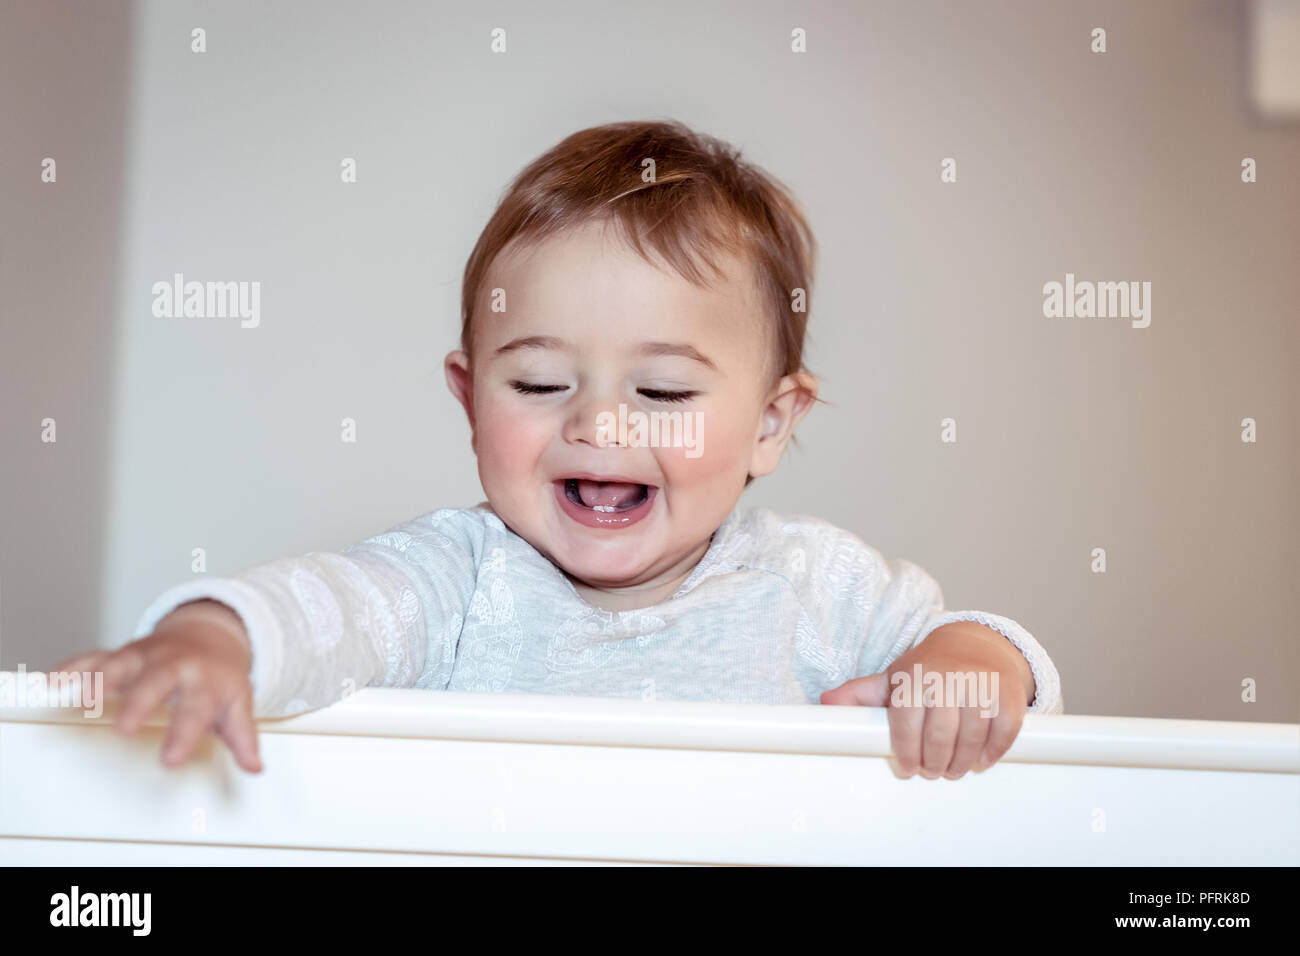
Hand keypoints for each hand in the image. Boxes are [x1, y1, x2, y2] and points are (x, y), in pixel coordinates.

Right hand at [52, 601, 262, 772]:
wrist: (212, 634)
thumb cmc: (220, 677)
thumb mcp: (238, 703)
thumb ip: (242, 737)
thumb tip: (254, 767)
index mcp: (204, 681)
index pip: (196, 709)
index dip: (183, 735)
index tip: (169, 760)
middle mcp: (174, 665)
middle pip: (157, 681)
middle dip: (141, 701)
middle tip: (125, 728)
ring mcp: (146, 656)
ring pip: (122, 663)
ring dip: (103, 678)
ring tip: (85, 699)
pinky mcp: (122, 653)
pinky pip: (95, 657)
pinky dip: (74, 668)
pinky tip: (55, 681)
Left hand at [820, 622, 1032, 778]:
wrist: (973, 644)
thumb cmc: (927, 670)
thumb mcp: (892, 679)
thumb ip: (860, 695)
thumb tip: (825, 704)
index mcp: (914, 676)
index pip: (906, 723)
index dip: (906, 753)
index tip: (907, 769)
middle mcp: (948, 677)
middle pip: (940, 736)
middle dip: (934, 763)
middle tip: (931, 771)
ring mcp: (981, 684)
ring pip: (972, 737)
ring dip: (962, 762)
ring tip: (953, 770)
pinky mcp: (1008, 693)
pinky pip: (1004, 731)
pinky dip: (993, 752)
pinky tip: (981, 760)